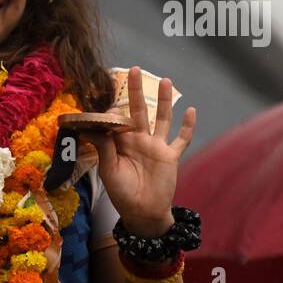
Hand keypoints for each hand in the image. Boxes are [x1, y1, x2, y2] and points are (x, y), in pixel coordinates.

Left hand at [79, 66, 196, 236]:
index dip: (111, 111)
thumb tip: (90, 127)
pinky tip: (191, 111)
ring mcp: (156, 147)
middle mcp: (139, 140)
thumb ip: (104, 147)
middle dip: (136, 91)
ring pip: (161, 118)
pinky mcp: (171, 156)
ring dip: (164, 101)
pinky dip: (188, 126)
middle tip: (135, 69)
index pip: (117, 120)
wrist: (143, 213)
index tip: (105, 103)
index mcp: (121, 143)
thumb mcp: (109, 170)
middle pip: (138, 110)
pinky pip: (182, 139)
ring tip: (166, 81)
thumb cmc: (122, 193)